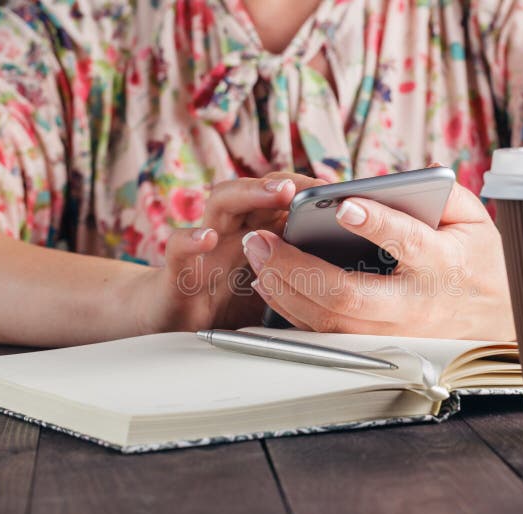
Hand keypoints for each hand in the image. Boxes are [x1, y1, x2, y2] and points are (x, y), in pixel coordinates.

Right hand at [132, 173, 325, 333]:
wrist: (170, 321)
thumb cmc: (227, 305)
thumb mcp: (275, 292)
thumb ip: (304, 277)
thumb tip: (351, 282)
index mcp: (257, 234)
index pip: (282, 200)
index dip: (309, 192)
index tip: (340, 193)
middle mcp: (231, 232)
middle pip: (257, 193)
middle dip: (288, 184)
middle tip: (315, 185)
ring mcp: (204, 247)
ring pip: (221, 204)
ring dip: (250, 193)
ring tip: (279, 192)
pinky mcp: (177, 271)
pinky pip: (178, 248)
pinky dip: (190, 240)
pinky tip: (207, 239)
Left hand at [242, 182, 515, 339]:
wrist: (496, 316)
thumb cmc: (477, 260)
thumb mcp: (473, 219)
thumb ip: (442, 194)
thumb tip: (407, 176)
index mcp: (442, 263)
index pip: (409, 244)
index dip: (378, 225)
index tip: (346, 206)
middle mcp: (414, 303)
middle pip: (349, 296)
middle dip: (298, 268)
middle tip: (264, 240)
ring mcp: (393, 330)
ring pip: (329, 321)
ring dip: (285, 289)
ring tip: (258, 255)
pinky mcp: (376, 342)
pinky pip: (326, 332)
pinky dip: (292, 309)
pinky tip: (270, 282)